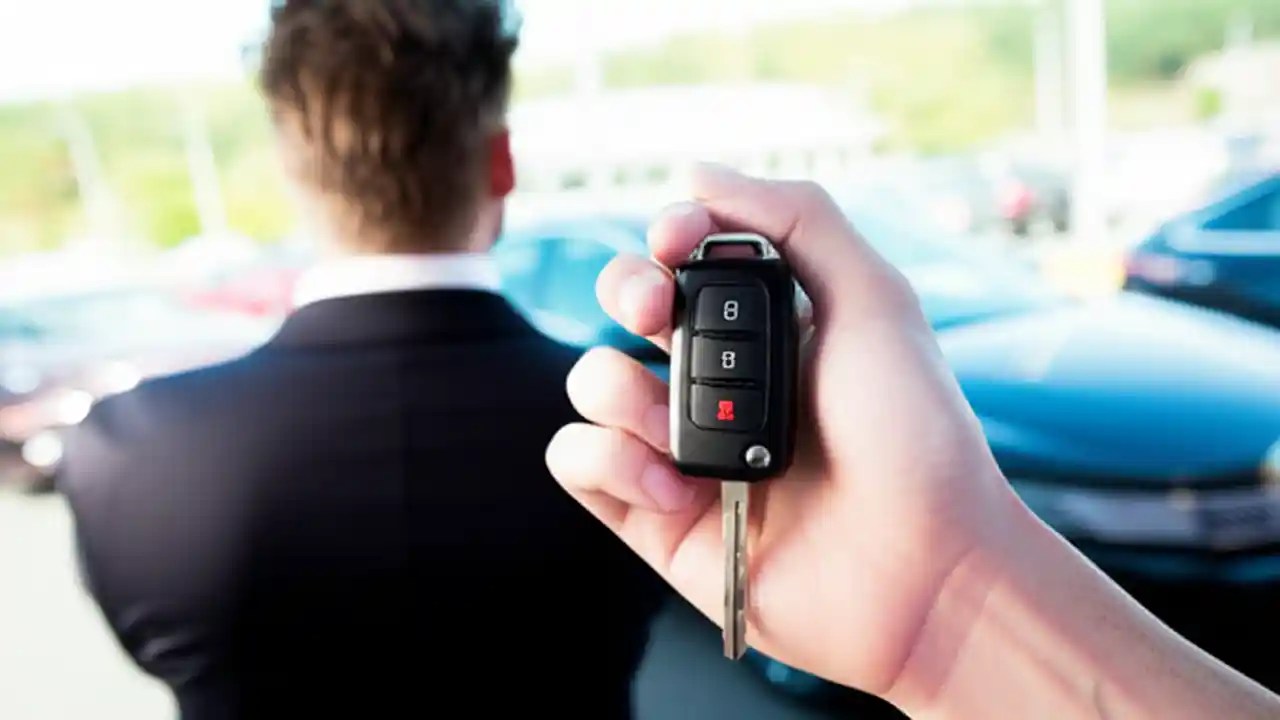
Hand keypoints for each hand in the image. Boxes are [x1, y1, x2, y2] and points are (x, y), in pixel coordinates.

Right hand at [544, 164, 1018, 700]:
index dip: (668, 232)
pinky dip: (606, 462)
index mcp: (769, 326)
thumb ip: (798, 219)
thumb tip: (697, 172)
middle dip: (628, 290)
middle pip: (627, 305)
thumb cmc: (915, 436)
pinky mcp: (653, 516)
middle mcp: (719, 380)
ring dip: (619, 390)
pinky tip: (671, 488)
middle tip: (656, 310)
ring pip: (592, 383)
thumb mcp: (875, 300)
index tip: (677, 237)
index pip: (686, 254)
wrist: (922, 569)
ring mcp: (682, 448)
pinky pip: (577, 462)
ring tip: (677, 429)